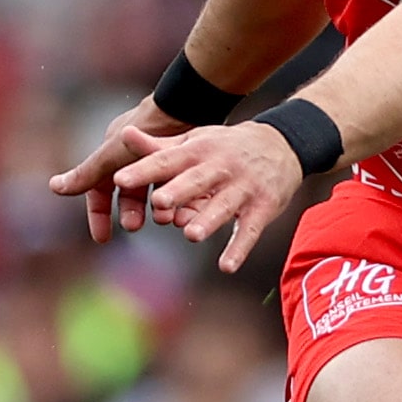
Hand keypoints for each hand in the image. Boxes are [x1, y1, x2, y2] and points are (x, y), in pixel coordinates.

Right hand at [50, 94, 192, 242]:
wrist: (186, 108)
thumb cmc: (144, 129)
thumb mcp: (113, 155)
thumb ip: (87, 174)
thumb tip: (54, 188)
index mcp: (115, 157)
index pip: (100, 191)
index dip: (99, 214)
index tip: (102, 238)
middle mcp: (137, 160)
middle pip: (130, 196)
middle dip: (131, 213)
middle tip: (133, 226)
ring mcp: (163, 162)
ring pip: (156, 195)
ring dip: (158, 210)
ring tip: (163, 220)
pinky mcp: (188, 166)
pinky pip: (183, 192)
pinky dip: (182, 205)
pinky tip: (185, 215)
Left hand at [111, 123, 303, 273]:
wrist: (281, 145)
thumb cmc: (226, 147)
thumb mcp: (195, 141)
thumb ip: (158, 147)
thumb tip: (124, 135)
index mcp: (198, 151)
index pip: (167, 161)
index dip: (144, 170)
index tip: (119, 179)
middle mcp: (221, 168)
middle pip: (197, 181)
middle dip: (179, 191)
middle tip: (159, 202)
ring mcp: (244, 188)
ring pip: (223, 206)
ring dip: (209, 220)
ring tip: (191, 234)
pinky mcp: (263, 208)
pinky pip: (250, 231)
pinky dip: (239, 248)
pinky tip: (226, 266)